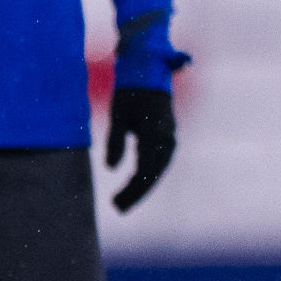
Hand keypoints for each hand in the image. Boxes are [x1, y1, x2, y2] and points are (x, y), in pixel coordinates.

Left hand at [107, 85, 175, 211]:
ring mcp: (169, 139)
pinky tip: (134, 184)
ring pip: (157, 170)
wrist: (149, 71)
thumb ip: (115, 141)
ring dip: (141, 187)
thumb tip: (110, 168)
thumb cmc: (130, 92)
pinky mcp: (166, 138)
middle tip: (117, 208)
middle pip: (153, 174)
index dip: (131, 189)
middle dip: (136, 193)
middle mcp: (167, 139)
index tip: (115, 203)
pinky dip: (146, 175)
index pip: (145, 170)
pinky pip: (158, 162)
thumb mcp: (118, 115)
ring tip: (123, 202)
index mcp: (155, 134)